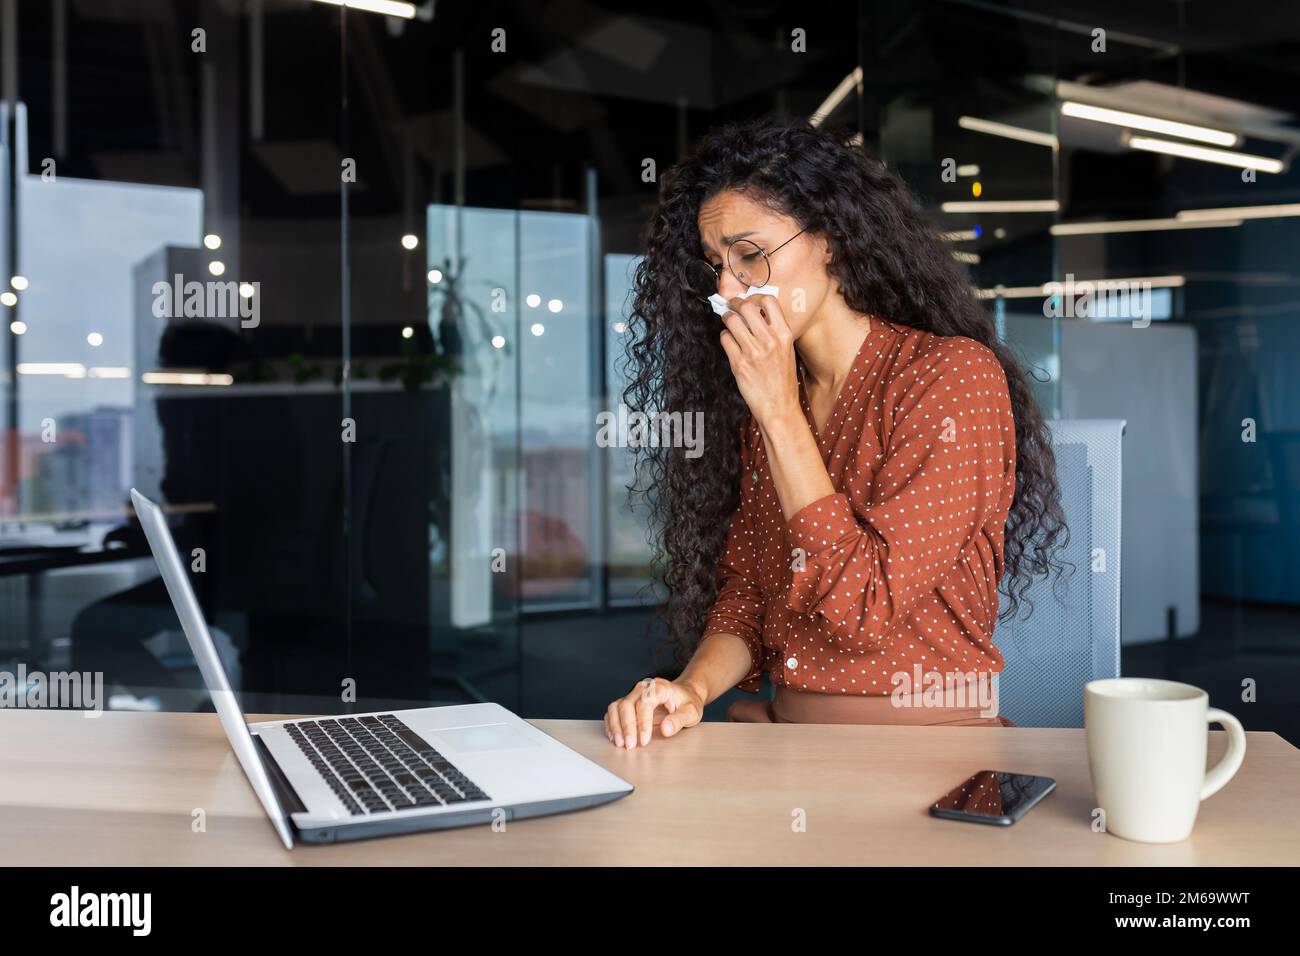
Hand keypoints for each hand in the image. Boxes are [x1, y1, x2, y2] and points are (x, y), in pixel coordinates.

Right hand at [603, 677, 705, 748]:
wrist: (684, 693)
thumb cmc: (687, 702)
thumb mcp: (691, 711)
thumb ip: (679, 720)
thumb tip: (664, 729)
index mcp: (659, 687)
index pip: (644, 703)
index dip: (642, 722)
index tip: (644, 740)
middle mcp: (642, 689)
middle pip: (627, 704)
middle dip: (626, 727)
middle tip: (630, 746)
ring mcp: (633, 695)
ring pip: (616, 707)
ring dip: (616, 726)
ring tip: (620, 743)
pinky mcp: (627, 703)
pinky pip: (613, 712)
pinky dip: (611, 725)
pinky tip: (615, 738)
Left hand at [719, 293, 799, 427]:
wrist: (780, 407)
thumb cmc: (783, 380)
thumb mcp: (787, 351)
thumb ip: (774, 331)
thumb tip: (755, 313)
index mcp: (784, 334)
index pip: (768, 301)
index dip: (755, 297)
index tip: (749, 301)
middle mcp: (769, 340)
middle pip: (746, 307)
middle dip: (735, 304)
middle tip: (732, 306)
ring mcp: (753, 352)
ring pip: (731, 321)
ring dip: (727, 319)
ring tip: (729, 323)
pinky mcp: (739, 363)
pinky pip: (725, 339)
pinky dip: (725, 338)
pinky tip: (730, 342)